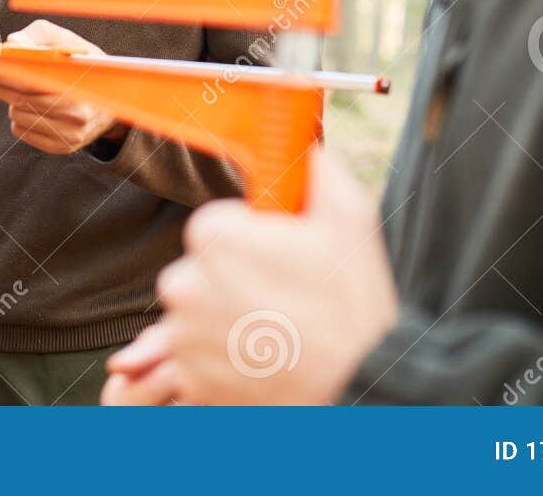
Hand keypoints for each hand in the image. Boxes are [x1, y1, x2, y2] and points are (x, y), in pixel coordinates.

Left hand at [0, 19, 128, 153]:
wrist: (116, 100)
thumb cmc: (84, 63)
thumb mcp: (67, 41)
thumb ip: (37, 37)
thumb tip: (9, 46)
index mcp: (78, 82)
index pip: (28, 76)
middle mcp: (75, 112)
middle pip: (16, 97)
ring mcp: (70, 134)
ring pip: (16, 114)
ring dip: (12, 99)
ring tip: (30, 87)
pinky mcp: (63, 148)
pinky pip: (21, 131)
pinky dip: (21, 116)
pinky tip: (37, 106)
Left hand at [101, 147, 397, 404]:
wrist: (358, 394)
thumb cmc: (353, 309)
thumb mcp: (351, 221)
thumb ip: (319, 171)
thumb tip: (306, 146)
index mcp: (216, 236)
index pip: (213, 225)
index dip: (248, 240)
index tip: (275, 257)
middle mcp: (186, 285)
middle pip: (200, 271)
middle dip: (233, 280)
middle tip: (281, 299)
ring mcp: (184, 338)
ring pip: (197, 318)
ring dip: (226, 323)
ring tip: (277, 336)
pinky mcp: (188, 382)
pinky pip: (197, 363)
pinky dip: (223, 365)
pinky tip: (264, 364)